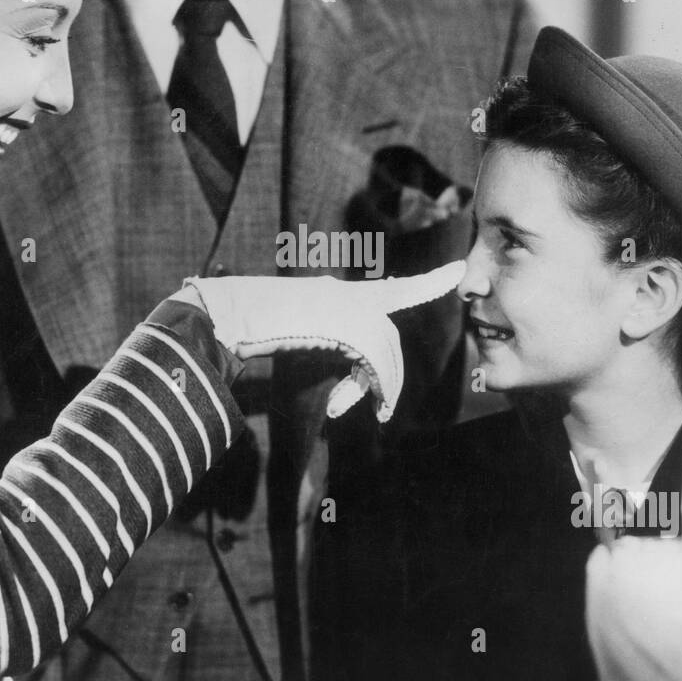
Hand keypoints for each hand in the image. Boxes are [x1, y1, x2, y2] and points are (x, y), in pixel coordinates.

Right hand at [180, 261, 465, 422]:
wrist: (221, 314)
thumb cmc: (246, 329)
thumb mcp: (297, 341)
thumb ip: (327, 353)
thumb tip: (349, 388)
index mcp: (337, 296)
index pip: (396, 290)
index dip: (429, 283)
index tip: (460, 269)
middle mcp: (347, 296)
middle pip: (387, 339)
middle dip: (386, 377)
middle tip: (376, 411)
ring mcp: (345, 306)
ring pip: (384, 353)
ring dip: (377, 388)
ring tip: (358, 411)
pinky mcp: (342, 322)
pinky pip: (374, 361)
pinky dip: (369, 388)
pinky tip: (343, 406)